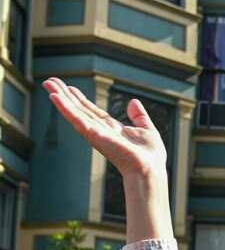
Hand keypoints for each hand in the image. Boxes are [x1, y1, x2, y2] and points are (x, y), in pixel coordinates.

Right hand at [43, 78, 166, 182]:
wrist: (150, 169)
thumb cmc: (150, 156)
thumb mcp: (146, 129)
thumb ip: (139, 116)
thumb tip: (133, 102)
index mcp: (111, 128)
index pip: (91, 111)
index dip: (80, 99)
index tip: (69, 87)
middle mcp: (100, 129)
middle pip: (79, 109)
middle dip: (64, 95)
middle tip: (49, 81)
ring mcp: (95, 132)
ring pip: (74, 112)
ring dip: (60, 98)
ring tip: (48, 84)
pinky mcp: (94, 135)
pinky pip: (77, 120)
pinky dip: (66, 109)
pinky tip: (55, 98)